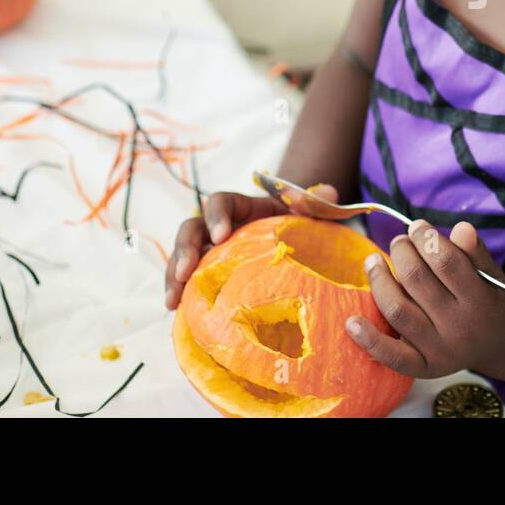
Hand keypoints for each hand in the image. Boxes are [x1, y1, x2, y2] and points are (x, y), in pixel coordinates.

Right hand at [163, 183, 339, 308]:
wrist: (295, 239)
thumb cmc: (299, 222)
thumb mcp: (309, 212)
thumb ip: (317, 202)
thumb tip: (332, 191)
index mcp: (241, 207)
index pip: (220, 202)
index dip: (216, 216)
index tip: (220, 235)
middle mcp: (219, 226)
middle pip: (191, 229)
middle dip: (184, 248)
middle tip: (185, 272)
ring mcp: (210, 250)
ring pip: (181, 256)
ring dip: (173, 276)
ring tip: (172, 301)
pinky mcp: (208, 273)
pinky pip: (188, 281)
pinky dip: (180, 294)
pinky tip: (177, 312)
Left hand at [346, 219, 504, 378]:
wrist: (500, 345)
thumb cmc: (490, 300)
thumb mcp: (491, 274)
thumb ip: (475, 252)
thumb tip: (461, 227)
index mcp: (480, 301)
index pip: (446, 262)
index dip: (426, 238)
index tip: (417, 226)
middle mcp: (459, 328)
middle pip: (416, 281)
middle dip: (401, 252)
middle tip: (399, 242)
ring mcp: (440, 350)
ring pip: (398, 310)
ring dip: (379, 280)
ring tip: (374, 261)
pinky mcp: (423, 368)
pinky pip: (391, 355)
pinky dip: (369, 339)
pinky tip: (351, 321)